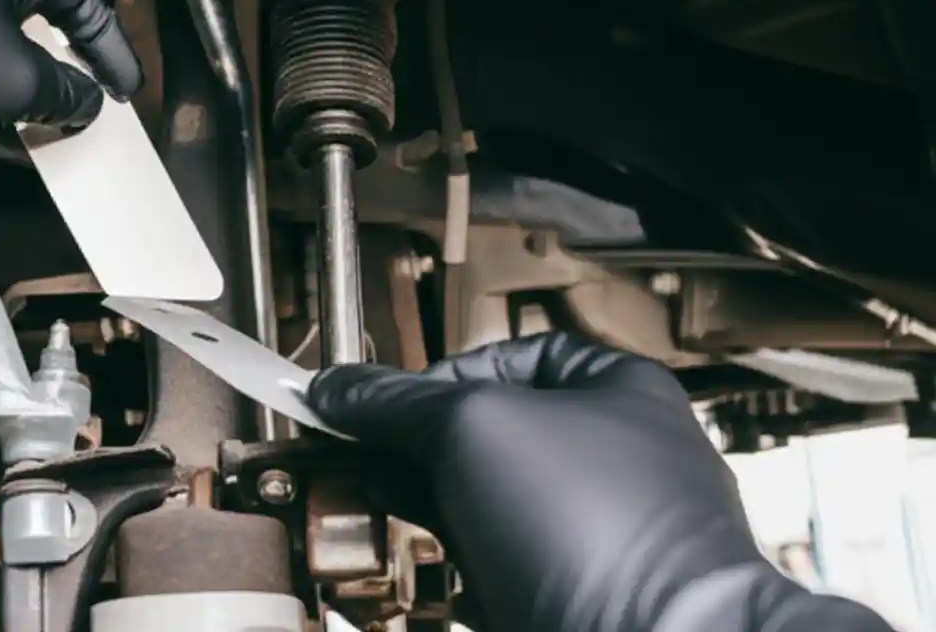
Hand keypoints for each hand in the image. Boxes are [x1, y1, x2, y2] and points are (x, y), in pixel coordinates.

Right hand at [309, 332, 892, 631]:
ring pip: (494, 505)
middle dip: (420, 441)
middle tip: (360, 448)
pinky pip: (507, 569)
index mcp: (619, 394)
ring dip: (430, 500)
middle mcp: (617, 463)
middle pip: (493, 434)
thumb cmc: (600, 528)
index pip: (512, 357)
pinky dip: (462, 563)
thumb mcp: (474, 429)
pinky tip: (433, 567)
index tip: (380, 399)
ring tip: (375, 495)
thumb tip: (337, 386)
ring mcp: (601, 537)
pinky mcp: (578, 599)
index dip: (439, 373)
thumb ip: (400, 403)